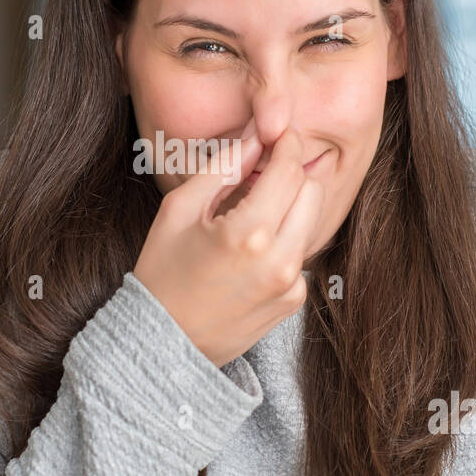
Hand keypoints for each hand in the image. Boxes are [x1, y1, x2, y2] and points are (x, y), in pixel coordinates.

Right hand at [132, 121, 325, 365]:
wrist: (164, 342)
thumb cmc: (163, 271)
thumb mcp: (179, 209)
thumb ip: (223, 167)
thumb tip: (255, 136)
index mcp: (249, 233)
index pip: (289, 169)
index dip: (287, 143)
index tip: (280, 133)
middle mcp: (280, 260)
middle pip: (312, 191)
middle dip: (292, 174)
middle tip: (264, 170)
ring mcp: (291, 284)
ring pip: (312, 221)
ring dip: (290, 207)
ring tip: (252, 213)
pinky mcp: (294, 301)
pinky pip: (300, 253)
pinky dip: (283, 242)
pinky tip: (251, 252)